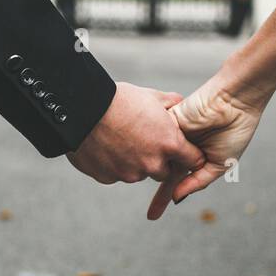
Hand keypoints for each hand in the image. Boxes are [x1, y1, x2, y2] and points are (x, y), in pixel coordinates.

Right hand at [67, 82, 205, 193]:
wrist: (82, 110)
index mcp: (169, 144)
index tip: (181, 150)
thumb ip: (171, 104)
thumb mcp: (152, 96)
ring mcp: (129, 174)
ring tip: (120, 140)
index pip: (193, 160)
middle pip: (164, 172)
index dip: (188, 155)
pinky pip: (115, 175)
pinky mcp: (108, 178)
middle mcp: (152, 164)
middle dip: (158, 161)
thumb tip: (180, 104)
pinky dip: (113, 165)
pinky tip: (104, 146)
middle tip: (144, 142)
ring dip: (134, 163)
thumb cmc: (119, 100)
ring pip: (138, 174)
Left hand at [146, 73, 266, 219]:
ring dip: (147, 167)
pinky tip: (137, 151)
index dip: (164, 197)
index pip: (174, 180)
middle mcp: (180, 148)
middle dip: (153, 190)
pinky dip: (148, 145)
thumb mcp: (219, 163)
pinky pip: (153, 137)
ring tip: (134, 179)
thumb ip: (197, 181)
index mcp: (193, 157)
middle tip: (147, 214)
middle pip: (160, 171)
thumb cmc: (233, 131)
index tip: (152, 215)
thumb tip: (175, 197)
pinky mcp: (166, 122)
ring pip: (155, 156)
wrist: (234, 102)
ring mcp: (172, 136)